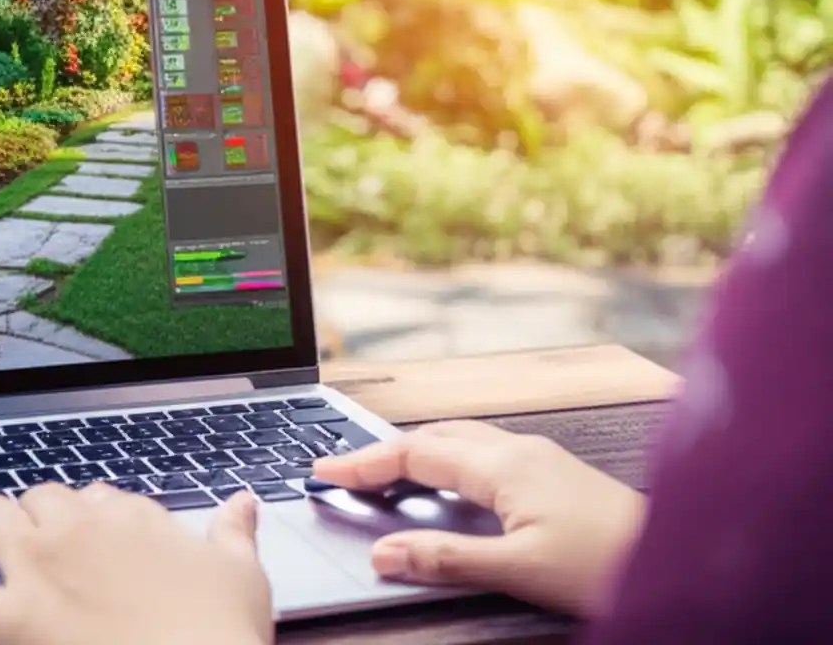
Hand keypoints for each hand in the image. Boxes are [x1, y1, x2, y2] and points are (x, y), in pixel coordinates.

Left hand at [0, 484, 272, 644]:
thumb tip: (241, 503)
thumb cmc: (218, 633)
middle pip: (41, 498)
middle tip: (47, 542)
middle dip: (41, 515)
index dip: (94, 516)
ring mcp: (37, 570)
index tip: (99, 535)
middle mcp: (77, 530)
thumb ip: (233, 532)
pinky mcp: (7, 618)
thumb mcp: (240, 574)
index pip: (98, 496)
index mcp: (130, 516)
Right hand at [314, 420, 644, 616]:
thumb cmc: (610, 562)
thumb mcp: (517, 569)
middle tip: (345, 474)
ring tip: (384, 473)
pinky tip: (450, 481)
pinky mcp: (553, 471)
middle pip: (433, 435)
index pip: (414, 451)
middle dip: (383, 450)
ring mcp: (539, 456)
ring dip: (416, 450)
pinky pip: (483, 449)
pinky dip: (447, 457)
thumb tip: (384, 553)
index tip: (324, 472)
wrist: (680, 559)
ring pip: (460, 438)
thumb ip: (445, 559)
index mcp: (504, 465)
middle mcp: (519, 449)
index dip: (363, 462)